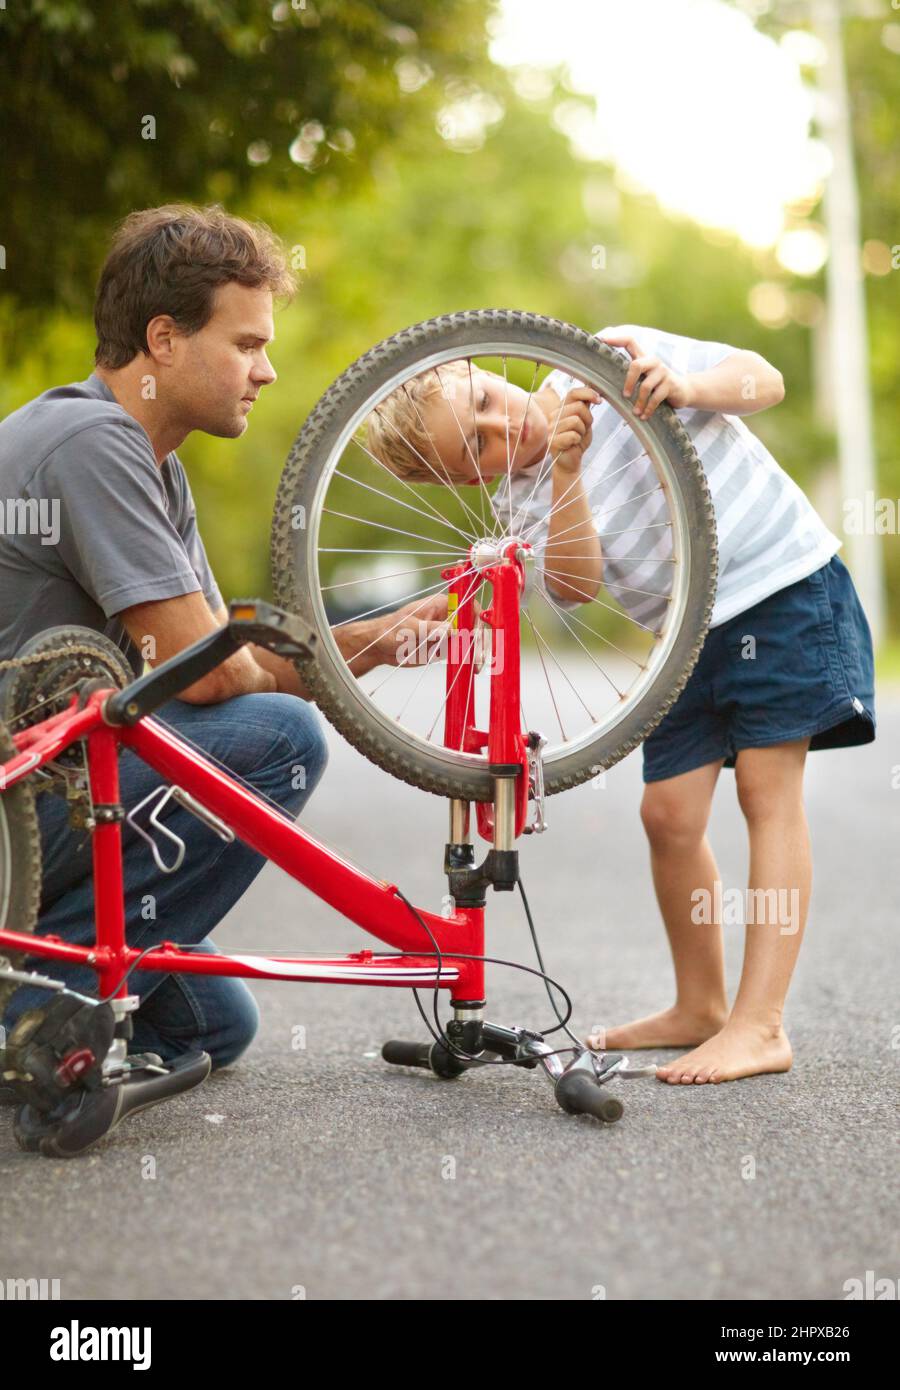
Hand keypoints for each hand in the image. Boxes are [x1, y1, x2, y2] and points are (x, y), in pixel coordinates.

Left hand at [370, 592, 485, 669]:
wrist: (380, 647)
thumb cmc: (390, 631)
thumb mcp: (409, 629)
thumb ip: (430, 629)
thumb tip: (451, 629)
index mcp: (441, 604)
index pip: (468, 606)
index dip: (476, 618)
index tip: (476, 634)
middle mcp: (448, 617)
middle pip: (473, 625)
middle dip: (480, 640)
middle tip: (480, 656)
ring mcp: (448, 633)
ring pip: (471, 640)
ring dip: (477, 652)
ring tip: (478, 665)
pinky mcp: (445, 647)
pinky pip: (462, 652)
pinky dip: (469, 660)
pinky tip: (473, 668)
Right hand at [549, 386, 599, 474]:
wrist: (570, 461)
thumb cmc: (577, 440)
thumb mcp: (585, 420)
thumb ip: (586, 406)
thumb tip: (593, 393)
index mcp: (561, 408)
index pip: (573, 393)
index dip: (588, 393)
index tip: (599, 401)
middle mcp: (554, 415)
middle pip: (578, 406)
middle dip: (587, 418)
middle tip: (584, 429)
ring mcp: (551, 428)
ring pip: (576, 421)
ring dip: (582, 431)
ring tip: (577, 437)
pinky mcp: (552, 440)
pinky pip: (573, 435)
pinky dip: (577, 440)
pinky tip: (573, 444)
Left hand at [599, 332, 690, 418]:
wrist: (683, 391)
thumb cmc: (657, 385)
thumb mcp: (643, 378)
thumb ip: (628, 377)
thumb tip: (598, 385)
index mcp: (643, 357)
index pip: (629, 341)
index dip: (615, 339)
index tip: (600, 340)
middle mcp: (653, 361)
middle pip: (636, 365)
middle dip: (628, 382)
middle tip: (624, 396)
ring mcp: (663, 372)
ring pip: (645, 386)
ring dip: (639, 402)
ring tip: (636, 413)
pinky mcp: (670, 384)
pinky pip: (655, 398)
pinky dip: (648, 409)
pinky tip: (644, 416)